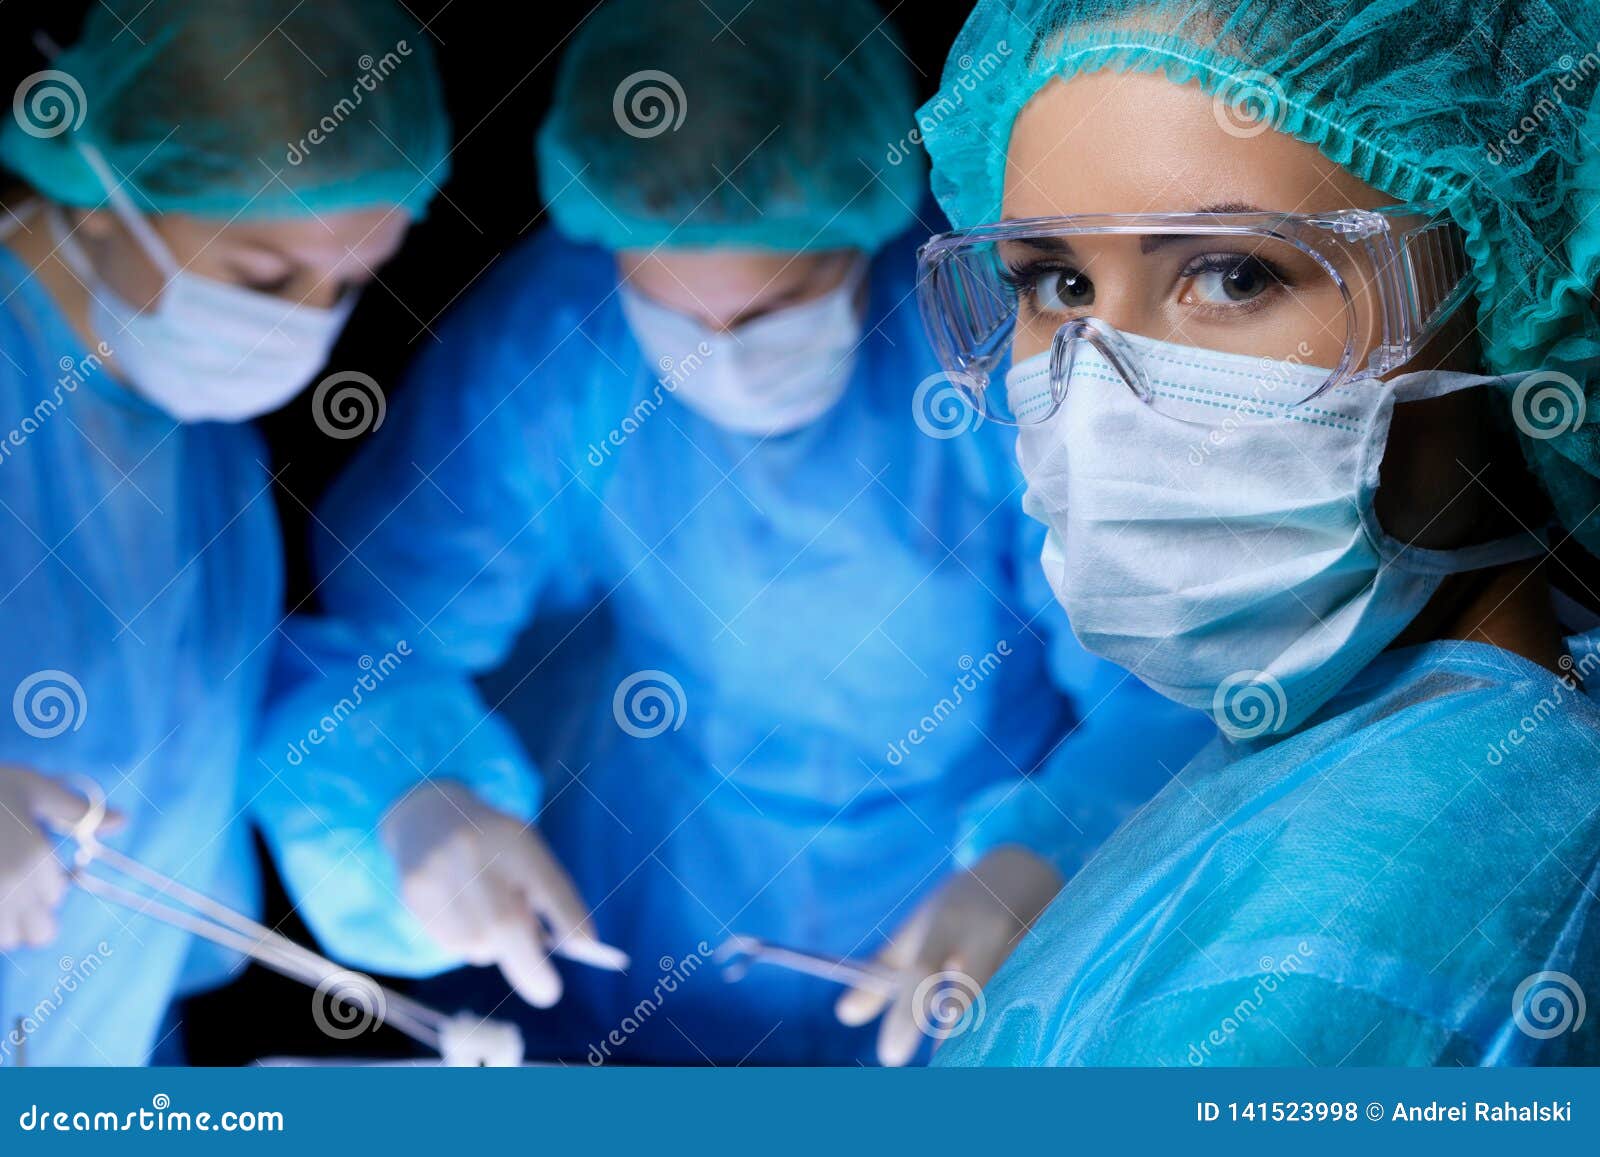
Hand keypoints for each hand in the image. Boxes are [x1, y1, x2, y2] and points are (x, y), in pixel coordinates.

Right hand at [0, 766, 105, 949]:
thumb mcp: (31, 787)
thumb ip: (77, 810)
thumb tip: (123, 821)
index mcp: (35, 860)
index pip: (57, 893)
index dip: (45, 881)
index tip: (25, 862)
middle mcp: (10, 890)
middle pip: (40, 932)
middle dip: (30, 916)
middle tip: (10, 888)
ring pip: (6, 940)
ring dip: (2, 924)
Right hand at [382, 782, 624, 1007]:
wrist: (429, 817)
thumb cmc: (495, 846)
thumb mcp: (528, 855)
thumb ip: (552, 896)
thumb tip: (575, 948)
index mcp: (516, 839)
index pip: (549, 882)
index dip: (569, 916)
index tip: (586, 948)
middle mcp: (475, 852)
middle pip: (505, 924)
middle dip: (531, 967)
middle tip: (549, 992)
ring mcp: (440, 873)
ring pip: (478, 944)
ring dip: (494, 948)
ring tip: (489, 916)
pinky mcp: (415, 894)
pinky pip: (451, 943)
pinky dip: (467, 942)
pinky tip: (462, 912)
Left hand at [836, 846, 1062, 1065]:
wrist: (1022, 870)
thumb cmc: (955, 908)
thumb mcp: (916, 930)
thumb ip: (880, 972)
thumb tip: (843, 1015)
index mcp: (946, 921)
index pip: (922, 968)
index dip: (907, 1012)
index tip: (891, 1056)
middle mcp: (987, 931)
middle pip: (970, 987)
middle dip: (955, 1030)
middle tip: (938, 1070)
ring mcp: (1026, 941)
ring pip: (1007, 995)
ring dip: (991, 1033)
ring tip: (976, 1070)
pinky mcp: (1056, 954)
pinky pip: (1037, 997)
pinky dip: (1022, 1025)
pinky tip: (1012, 1054)